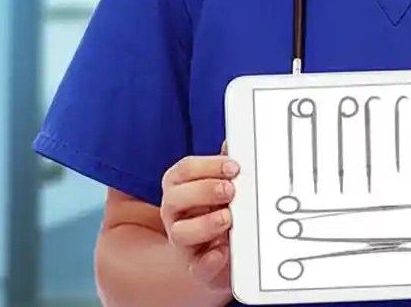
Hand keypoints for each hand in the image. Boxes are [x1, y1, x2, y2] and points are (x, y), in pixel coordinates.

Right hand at [160, 141, 237, 291]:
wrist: (222, 254)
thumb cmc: (219, 211)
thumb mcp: (223, 186)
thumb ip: (227, 167)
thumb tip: (235, 143)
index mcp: (181, 189)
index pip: (183, 171)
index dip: (207, 166)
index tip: (233, 167)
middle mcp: (176, 215)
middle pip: (175, 198)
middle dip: (203, 191)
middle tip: (231, 190)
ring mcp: (184, 242)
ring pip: (180, 233)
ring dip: (205, 224)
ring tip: (228, 218)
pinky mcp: (198, 267)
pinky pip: (198, 267)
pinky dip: (210, 261)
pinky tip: (222, 252)